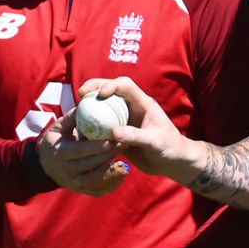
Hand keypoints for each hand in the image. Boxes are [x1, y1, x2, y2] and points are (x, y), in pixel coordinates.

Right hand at [38, 116, 128, 196]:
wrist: (44, 166)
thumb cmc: (55, 141)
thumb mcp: (58, 127)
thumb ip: (72, 117)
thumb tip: (88, 101)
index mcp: (60, 154)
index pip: (82, 150)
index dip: (98, 145)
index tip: (113, 137)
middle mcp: (67, 172)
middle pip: (93, 163)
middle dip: (110, 153)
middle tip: (125, 142)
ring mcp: (75, 184)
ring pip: (98, 179)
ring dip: (114, 169)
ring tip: (127, 158)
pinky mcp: (82, 191)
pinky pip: (100, 190)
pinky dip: (113, 183)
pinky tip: (123, 172)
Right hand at [78, 76, 204, 183]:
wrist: (173, 162)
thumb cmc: (169, 148)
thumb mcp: (154, 142)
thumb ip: (135, 136)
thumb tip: (112, 132)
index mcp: (143, 103)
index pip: (125, 85)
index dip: (111, 85)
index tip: (100, 95)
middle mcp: (132, 108)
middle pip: (111, 90)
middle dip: (94, 87)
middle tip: (80, 92)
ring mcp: (125, 119)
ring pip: (104, 107)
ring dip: (91, 106)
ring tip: (76, 110)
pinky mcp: (120, 133)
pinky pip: (103, 126)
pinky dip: (92, 126)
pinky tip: (81, 131)